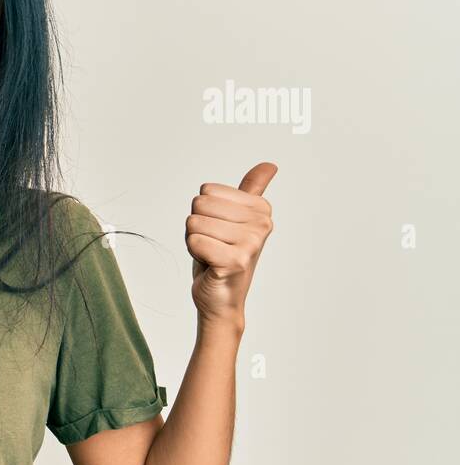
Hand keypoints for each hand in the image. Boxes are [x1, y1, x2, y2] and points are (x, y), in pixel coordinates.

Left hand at [186, 161, 277, 331]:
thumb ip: (251, 191)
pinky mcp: (235, 261)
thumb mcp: (236, 219)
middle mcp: (262, 224)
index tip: (219, 231)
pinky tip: (210, 265)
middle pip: (199, 204)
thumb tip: (270, 165)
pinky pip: (194, 241)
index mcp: (261, 209)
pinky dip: (195, 254)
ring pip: (194, 223)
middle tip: (213, 245)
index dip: (204, 212)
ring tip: (212, 255)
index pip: (206, 191)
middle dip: (198, 226)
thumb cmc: (224, 256)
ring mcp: (251, 243)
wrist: (221, 299)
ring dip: (195, 241)